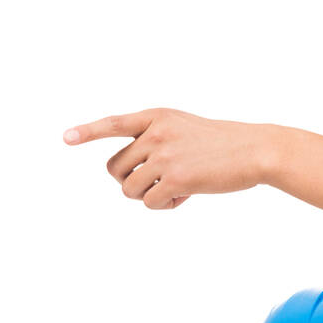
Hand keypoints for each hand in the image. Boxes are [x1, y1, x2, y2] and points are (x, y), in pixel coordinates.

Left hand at [62, 107, 271, 209]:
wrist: (256, 149)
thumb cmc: (223, 144)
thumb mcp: (185, 128)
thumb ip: (156, 139)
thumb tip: (131, 179)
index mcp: (156, 117)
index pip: (114, 123)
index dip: (88, 132)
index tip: (66, 138)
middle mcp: (155, 133)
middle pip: (115, 168)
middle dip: (129, 181)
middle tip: (155, 183)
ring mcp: (164, 155)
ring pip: (129, 189)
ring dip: (148, 196)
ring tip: (175, 190)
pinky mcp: (176, 178)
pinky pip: (151, 203)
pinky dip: (165, 206)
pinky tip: (186, 197)